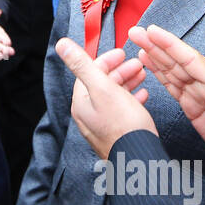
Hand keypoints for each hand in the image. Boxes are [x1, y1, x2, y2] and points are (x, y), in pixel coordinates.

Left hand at [55, 37, 152, 158]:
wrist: (139, 159)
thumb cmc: (123, 126)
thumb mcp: (103, 88)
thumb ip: (82, 65)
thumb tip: (62, 45)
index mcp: (81, 103)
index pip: (88, 73)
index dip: (106, 60)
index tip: (122, 53)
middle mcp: (87, 115)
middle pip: (101, 84)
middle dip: (119, 70)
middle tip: (136, 64)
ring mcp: (101, 125)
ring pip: (112, 96)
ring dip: (127, 82)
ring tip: (142, 76)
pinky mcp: (115, 133)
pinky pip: (121, 111)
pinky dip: (131, 99)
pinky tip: (143, 96)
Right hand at [127, 24, 204, 175]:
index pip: (192, 61)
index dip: (171, 46)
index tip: (153, 32)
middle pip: (178, 61)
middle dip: (157, 46)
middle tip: (135, 31)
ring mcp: (200, 96)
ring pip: (173, 71)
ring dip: (155, 56)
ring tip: (137, 42)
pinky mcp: (193, 108)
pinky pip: (173, 87)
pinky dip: (159, 74)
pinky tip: (149, 64)